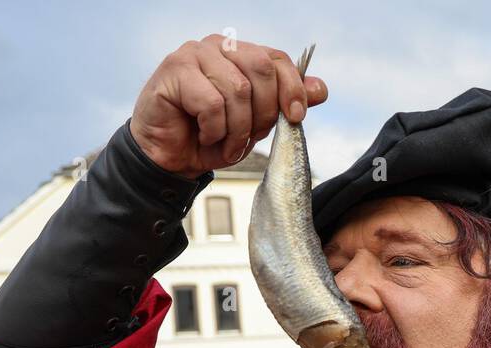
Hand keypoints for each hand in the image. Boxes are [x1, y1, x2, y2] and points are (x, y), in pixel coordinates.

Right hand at [129, 34, 328, 179]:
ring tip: (225, 143)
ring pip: (238, 90)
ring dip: (237, 129)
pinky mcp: (174, 70)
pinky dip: (214, 130)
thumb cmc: (210, 137)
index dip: (292, 89)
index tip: (295, 117)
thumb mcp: (256, 124)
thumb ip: (286, 103)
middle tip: (250, 137)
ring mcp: (194, 53)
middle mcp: (219, 46)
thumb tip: (321, 88)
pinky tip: (204, 135)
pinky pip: (212, 103)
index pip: (277, 59)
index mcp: (240, 53)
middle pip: (261, 70)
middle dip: (263, 113)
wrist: (169, 158)